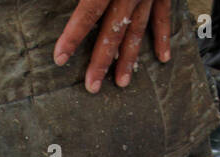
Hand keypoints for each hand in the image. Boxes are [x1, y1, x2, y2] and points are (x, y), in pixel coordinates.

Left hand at [54, 0, 171, 92]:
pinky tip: (162, 57)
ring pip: (137, 30)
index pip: (87, 14)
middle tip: (92, 86)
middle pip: (112, 32)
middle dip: (101, 62)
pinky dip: (162, 38)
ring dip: (128, 59)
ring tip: (122, 82)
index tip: (60, 58)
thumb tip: (57, 1)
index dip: (73, 37)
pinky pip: (162, 18)